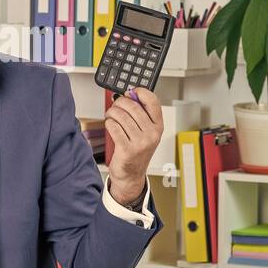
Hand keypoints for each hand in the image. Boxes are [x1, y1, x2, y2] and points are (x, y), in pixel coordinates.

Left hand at [104, 86, 162, 205]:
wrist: (131, 175)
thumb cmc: (136, 151)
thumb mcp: (145, 132)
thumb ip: (140, 114)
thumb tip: (129, 94)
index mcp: (158, 126)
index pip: (153, 101)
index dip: (140, 92)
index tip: (130, 92)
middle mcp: (152, 134)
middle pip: (133, 106)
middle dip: (120, 102)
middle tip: (115, 105)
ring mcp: (140, 142)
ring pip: (121, 116)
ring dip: (112, 113)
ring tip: (111, 116)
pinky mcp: (127, 149)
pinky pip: (114, 127)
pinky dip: (109, 123)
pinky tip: (110, 125)